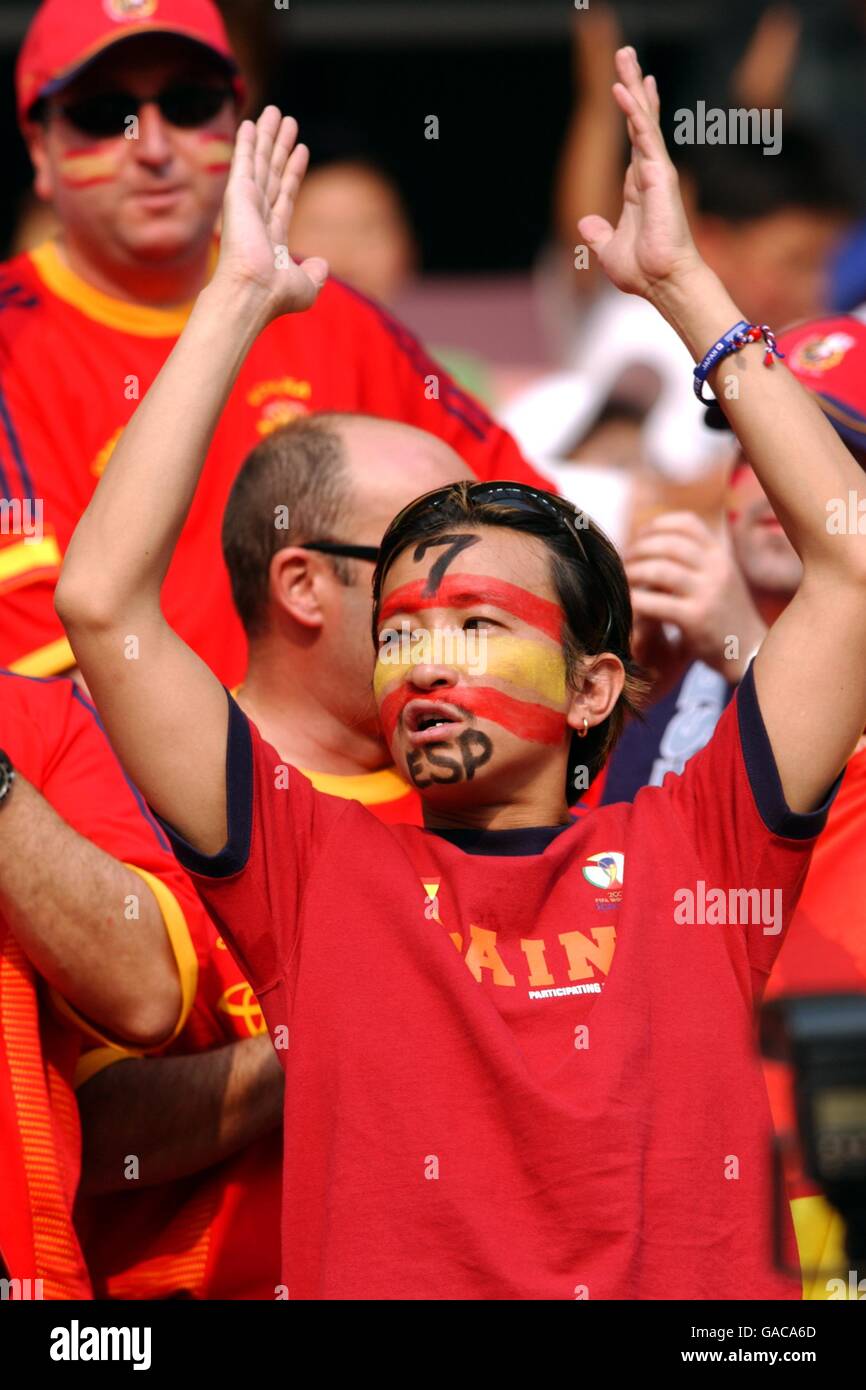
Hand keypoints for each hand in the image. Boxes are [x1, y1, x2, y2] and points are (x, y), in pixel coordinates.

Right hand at [213, 106, 327, 317]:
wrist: (253, 291)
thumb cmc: (275, 296)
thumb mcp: (305, 286)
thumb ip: (315, 273)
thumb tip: (322, 265)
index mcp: (271, 235)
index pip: (285, 195)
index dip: (293, 172)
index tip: (300, 151)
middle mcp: (257, 216)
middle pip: (271, 172)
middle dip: (278, 146)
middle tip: (286, 120)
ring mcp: (246, 203)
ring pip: (260, 161)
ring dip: (266, 136)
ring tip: (275, 112)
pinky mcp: (238, 193)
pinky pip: (245, 161)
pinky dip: (247, 142)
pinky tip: (251, 123)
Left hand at [578, 47, 701, 299]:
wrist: (663, 283)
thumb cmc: (643, 271)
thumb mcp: (609, 249)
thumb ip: (599, 234)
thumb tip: (586, 224)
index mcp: (638, 188)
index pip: (634, 142)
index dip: (633, 113)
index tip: (629, 88)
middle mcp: (650, 174)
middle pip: (640, 122)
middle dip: (634, 88)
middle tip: (627, 55)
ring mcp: (657, 172)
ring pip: (643, 120)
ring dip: (634, 87)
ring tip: (625, 56)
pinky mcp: (660, 174)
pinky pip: (644, 136)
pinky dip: (634, 112)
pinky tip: (623, 90)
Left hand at [625, 512, 766, 681]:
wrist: (748, 652)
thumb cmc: (724, 615)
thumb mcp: (719, 579)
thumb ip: (694, 562)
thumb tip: (650, 547)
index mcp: (720, 555)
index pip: (687, 523)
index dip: (658, 525)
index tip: (639, 535)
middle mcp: (717, 569)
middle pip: (668, 544)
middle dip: (639, 549)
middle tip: (622, 561)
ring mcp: (708, 593)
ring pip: (659, 570)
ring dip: (633, 572)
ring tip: (622, 580)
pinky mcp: (696, 619)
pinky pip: (655, 603)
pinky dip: (635, 600)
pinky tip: (628, 604)